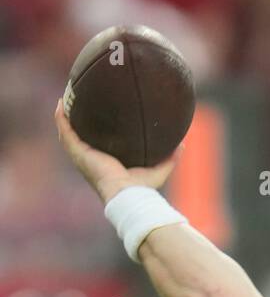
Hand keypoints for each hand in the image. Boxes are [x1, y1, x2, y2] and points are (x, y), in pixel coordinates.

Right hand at [54, 99, 180, 204]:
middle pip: (79, 139)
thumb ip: (169, 158)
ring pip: (68, 134)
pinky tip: (60, 104)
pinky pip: (65, 132)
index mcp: (105, 164)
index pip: (97, 146)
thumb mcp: (158, 170)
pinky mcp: (79, 154)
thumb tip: (182, 144)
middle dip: (76, 122)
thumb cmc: (142, 189)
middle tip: (76, 104)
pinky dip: (61, 119)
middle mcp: (91, 161)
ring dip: (64, 118)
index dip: (94, 133)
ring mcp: (83, 157)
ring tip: (63, 100)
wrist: (128, 195)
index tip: (96, 118)